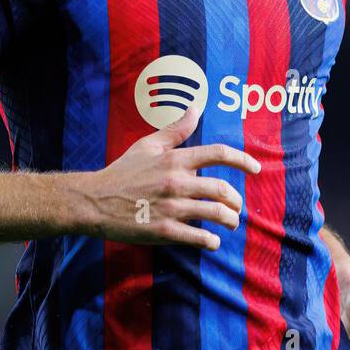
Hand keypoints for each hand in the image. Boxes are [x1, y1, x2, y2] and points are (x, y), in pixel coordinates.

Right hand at [79, 105, 260, 249]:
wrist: (94, 201)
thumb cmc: (122, 172)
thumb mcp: (147, 146)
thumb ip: (175, 130)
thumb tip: (195, 109)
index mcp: (174, 159)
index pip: (218, 154)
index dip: (243, 160)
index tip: (256, 168)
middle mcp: (176, 182)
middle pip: (222, 189)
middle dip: (236, 200)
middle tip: (236, 206)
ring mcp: (171, 207)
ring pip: (215, 214)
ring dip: (229, 220)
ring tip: (230, 223)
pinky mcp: (164, 230)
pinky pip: (198, 237)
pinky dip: (211, 241)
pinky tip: (212, 241)